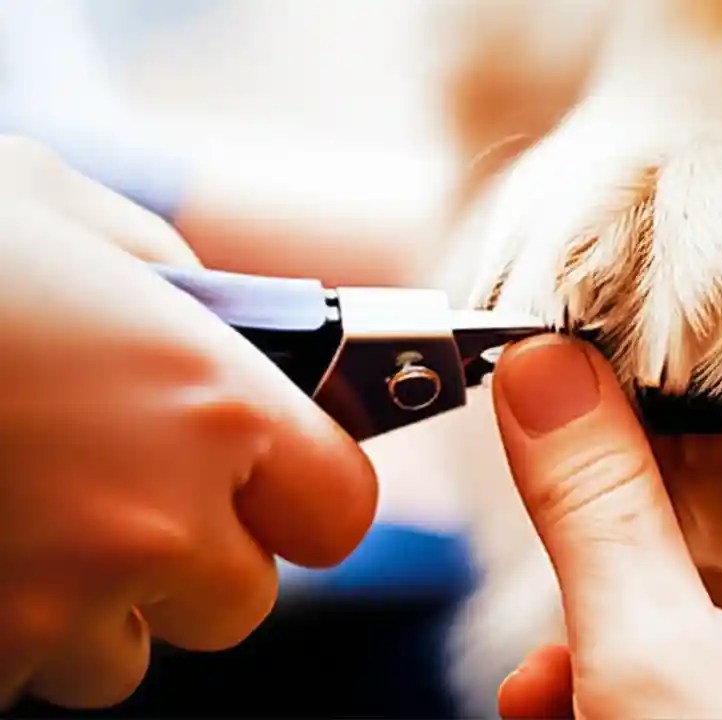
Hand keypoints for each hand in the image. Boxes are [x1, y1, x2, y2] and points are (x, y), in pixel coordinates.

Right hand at [0, 137, 377, 707]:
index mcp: (211, 405)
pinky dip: (0, 630)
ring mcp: (49, 606)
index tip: (271, 482)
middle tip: (121, 495)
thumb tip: (229, 326)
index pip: (334, 509)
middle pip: (237, 601)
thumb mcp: (64, 213)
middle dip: (191, 560)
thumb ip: (174, 285)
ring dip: (86, 606)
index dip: (301, 495)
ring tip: (18, 516)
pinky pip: (18, 674)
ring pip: (120, 657)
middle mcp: (153, 522)